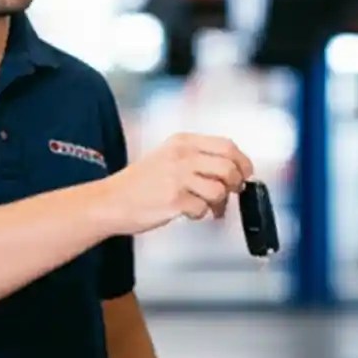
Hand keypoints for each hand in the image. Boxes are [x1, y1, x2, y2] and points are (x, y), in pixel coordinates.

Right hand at [98, 133, 253, 234]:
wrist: (112, 201)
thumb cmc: (141, 184)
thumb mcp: (168, 157)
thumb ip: (198, 159)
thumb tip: (233, 172)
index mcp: (183, 142)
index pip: (227, 146)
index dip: (242, 162)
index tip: (245, 174)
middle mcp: (182, 156)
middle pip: (228, 167)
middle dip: (236, 184)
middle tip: (231, 194)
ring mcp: (178, 177)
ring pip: (220, 189)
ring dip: (219, 203)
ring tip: (209, 207)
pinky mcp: (174, 200)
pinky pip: (203, 209)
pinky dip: (200, 214)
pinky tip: (188, 212)